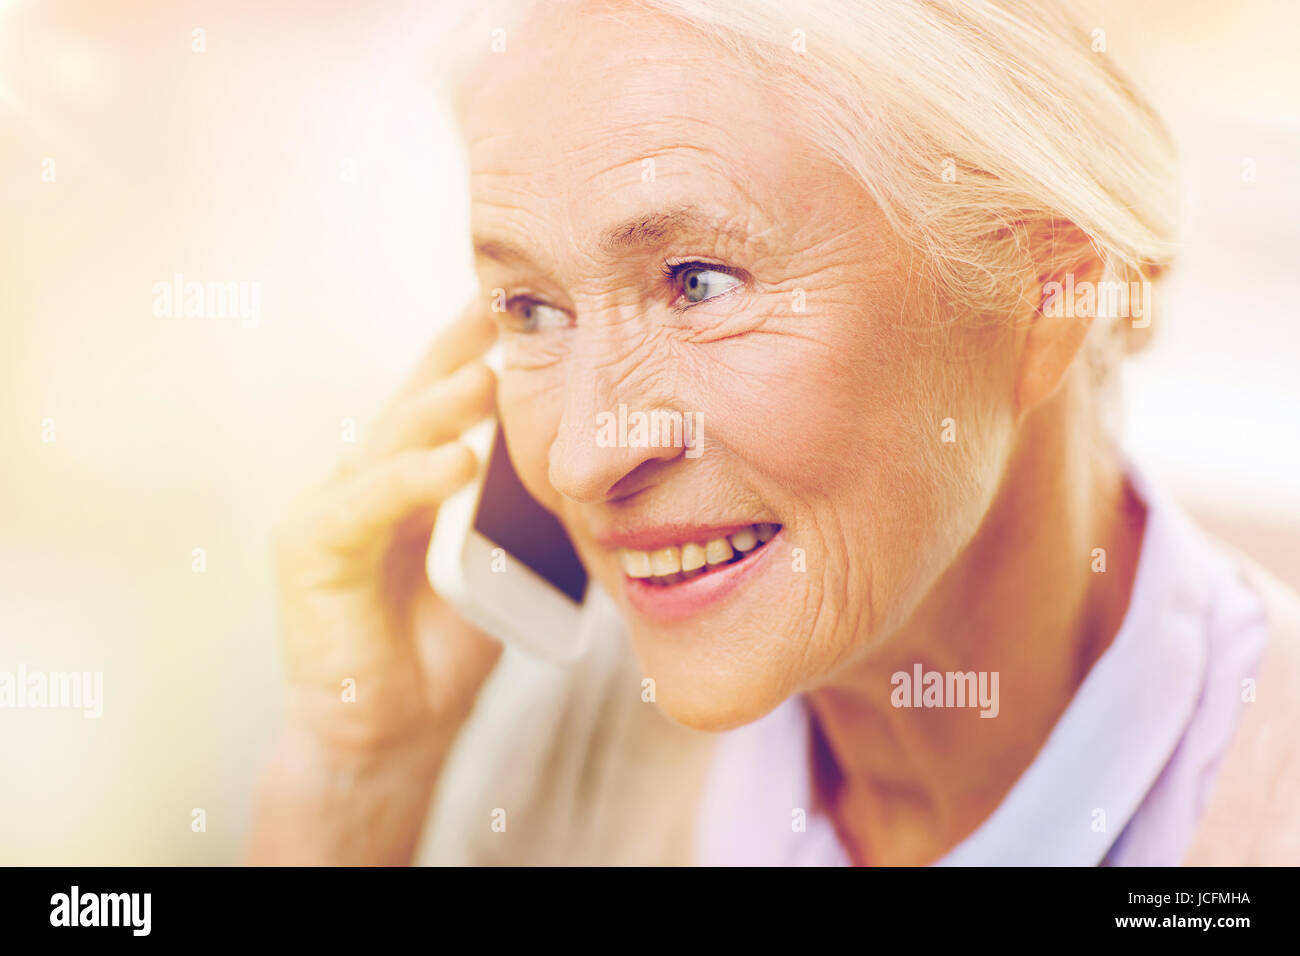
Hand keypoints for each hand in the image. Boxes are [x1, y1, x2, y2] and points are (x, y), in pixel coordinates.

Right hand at [270, 301, 503, 756]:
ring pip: (389, 443)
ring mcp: (331, 509)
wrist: (391, 728)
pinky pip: (365, 506)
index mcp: (407, 478)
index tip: (526, 306)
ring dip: (439, 407)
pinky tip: (455, 461)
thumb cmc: (443, 645)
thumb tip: (580, 462)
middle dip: (457, 352)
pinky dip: (410, 481)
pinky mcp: (309, 550)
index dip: (478, 352)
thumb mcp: (497, 562)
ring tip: (488, 375)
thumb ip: (519, 511)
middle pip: (413, 401)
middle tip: (502, 304)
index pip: (445, 402)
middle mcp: (364, 480)